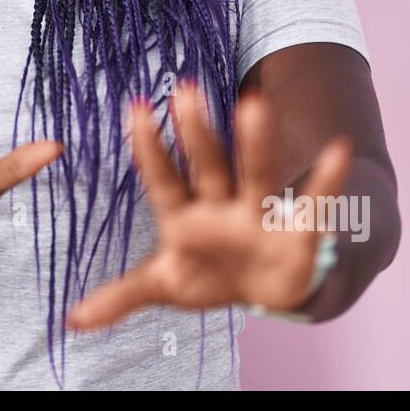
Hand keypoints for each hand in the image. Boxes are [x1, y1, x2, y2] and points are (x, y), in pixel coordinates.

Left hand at [66, 82, 351, 329]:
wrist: (263, 291)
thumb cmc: (208, 274)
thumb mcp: (164, 284)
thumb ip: (121, 296)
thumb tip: (72, 321)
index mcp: (184, 215)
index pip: (163, 179)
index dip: (149, 148)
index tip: (136, 108)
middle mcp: (220, 206)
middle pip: (206, 166)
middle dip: (196, 133)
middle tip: (184, 89)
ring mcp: (258, 215)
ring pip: (256, 175)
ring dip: (256, 143)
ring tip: (253, 102)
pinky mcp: (296, 232)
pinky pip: (313, 204)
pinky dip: (326, 181)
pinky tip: (336, 150)